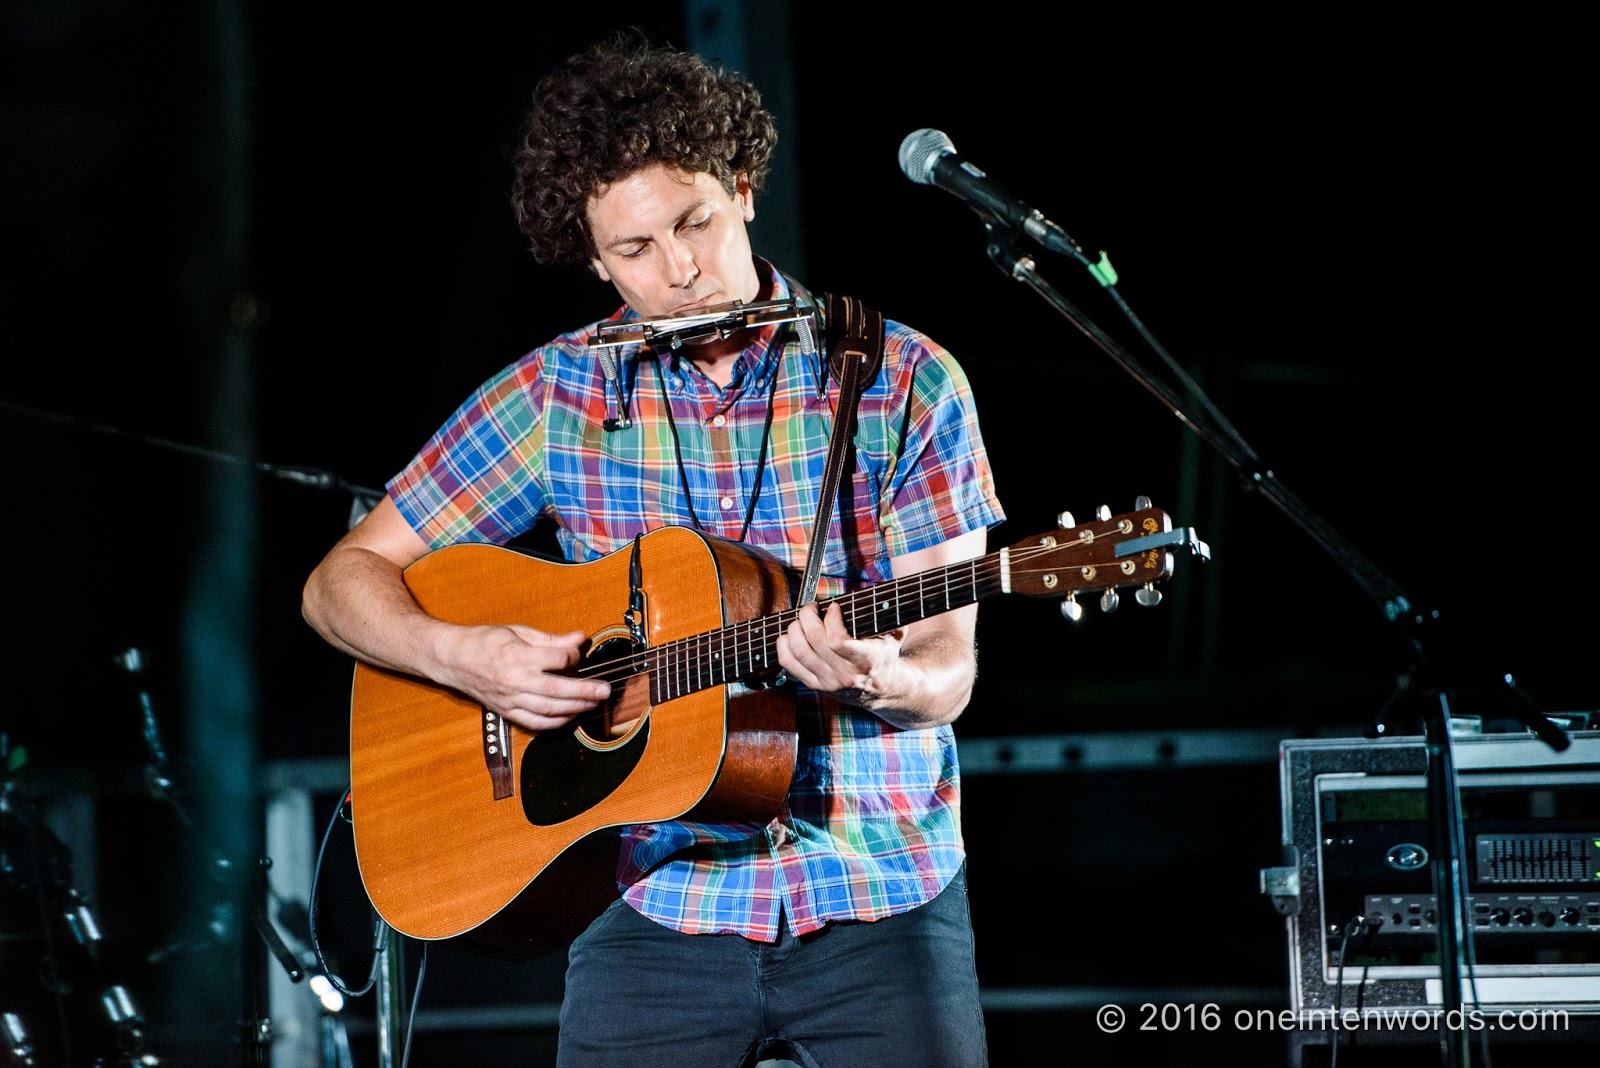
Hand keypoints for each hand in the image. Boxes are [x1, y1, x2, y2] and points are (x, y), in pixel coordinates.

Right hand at [433, 624, 610, 732]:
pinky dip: (555, 722)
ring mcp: (510, 699)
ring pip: (549, 710)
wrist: (452, 659)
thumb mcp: (517, 631)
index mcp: (517, 656)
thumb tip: (578, 639)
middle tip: (605, 691)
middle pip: (557, 689)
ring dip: (575, 708)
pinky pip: (535, 723)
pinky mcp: (506, 712)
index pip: (557, 660)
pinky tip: (569, 716)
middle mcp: (514, 680)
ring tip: (593, 703)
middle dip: (585, 691)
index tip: (579, 654)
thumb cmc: (483, 642)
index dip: (573, 656)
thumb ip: (550, 639)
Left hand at [775, 602, 904, 708]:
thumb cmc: (886, 654)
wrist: (883, 689)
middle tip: (812, 607)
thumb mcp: (895, 633)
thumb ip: (889, 613)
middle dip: (808, 615)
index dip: (831, 618)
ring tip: (801, 619)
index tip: (834, 606)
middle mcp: (845, 674)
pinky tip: (790, 634)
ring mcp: (828, 681)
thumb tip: (878, 592)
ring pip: (799, 651)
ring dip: (794, 628)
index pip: (837, 640)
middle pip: (814, 640)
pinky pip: (789, 664)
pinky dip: (783, 645)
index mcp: (865, 660)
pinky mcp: (815, 685)